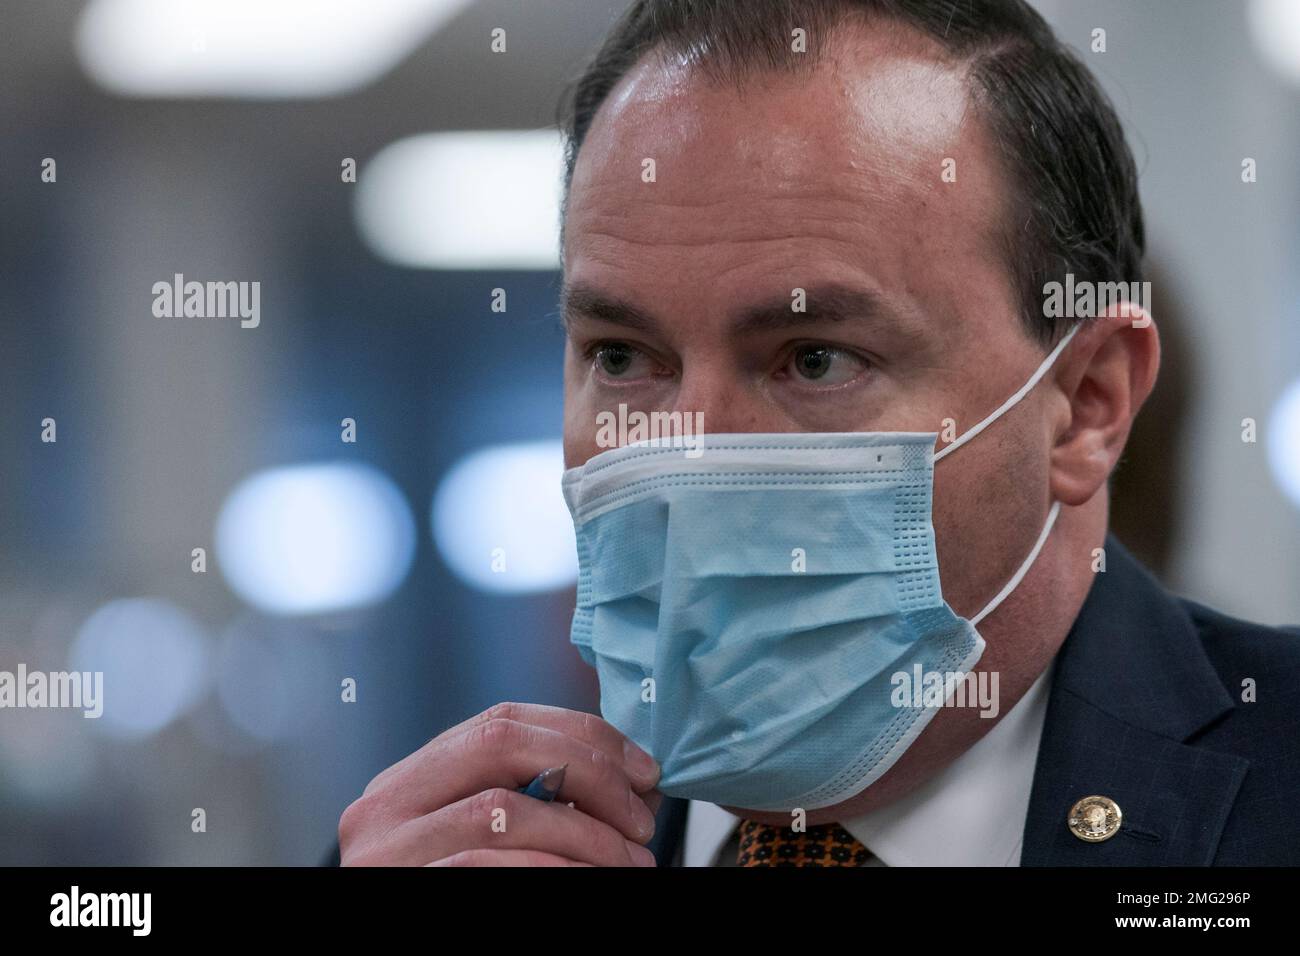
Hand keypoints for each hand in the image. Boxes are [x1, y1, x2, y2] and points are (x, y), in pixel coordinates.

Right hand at [339, 702, 661, 866]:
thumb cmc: (464, 884)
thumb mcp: (489, 836)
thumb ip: (541, 798)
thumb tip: (635, 782)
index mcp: (411, 779)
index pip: (502, 721)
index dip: (583, 735)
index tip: (642, 769)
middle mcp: (384, 804)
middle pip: (500, 745)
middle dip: (588, 772)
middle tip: (640, 816)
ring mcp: (385, 850)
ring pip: (503, 811)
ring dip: (586, 834)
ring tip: (630, 860)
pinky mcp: (400, 889)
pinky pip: (490, 865)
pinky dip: (555, 869)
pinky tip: (590, 877)